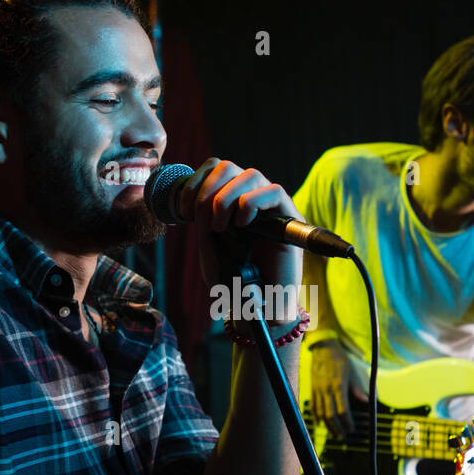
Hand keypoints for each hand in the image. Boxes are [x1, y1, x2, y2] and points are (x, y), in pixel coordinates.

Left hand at [178, 158, 302, 294]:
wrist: (262, 307)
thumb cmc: (237, 284)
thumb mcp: (211, 255)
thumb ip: (203, 229)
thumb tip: (197, 206)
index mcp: (231, 203)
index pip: (214, 169)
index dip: (194, 182)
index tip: (183, 213)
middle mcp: (253, 198)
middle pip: (226, 166)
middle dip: (206, 191)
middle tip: (206, 224)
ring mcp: (272, 206)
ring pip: (249, 173)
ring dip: (226, 198)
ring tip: (221, 227)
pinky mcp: (289, 217)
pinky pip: (273, 191)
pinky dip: (251, 204)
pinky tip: (242, 226)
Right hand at [310, 343, 357, 437]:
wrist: (323, 348)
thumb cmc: (340, 360)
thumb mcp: (352, 372)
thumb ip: (357, 389)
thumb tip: (368, 402)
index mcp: (338, 386)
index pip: (342, 410)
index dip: (347, 422)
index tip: (351, 429)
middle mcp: (326, 390)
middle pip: (330, 415)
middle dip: (337, 428)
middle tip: (343, 436)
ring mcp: (317, 390)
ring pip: (320, 413)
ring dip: (327, 426)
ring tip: (334, 434)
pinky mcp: (312, 389)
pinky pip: (314, 406)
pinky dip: (317, 417)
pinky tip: (321, 423)